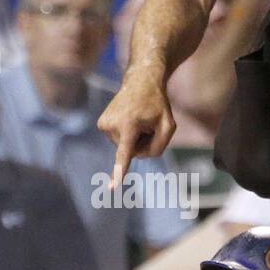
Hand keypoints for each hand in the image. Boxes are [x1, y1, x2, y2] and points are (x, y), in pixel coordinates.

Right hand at [98, 72, 175, 189]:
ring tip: (137, 118)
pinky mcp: (101, 125)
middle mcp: (112, 125)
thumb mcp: (169, 126)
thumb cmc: (157, 104)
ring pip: (124, 147)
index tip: (112, 188)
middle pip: (132, 152)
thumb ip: (159, 147)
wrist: (140, 82)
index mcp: (129, 125)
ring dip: (134, 137)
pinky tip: (130, 119)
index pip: (124, 154)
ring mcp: (104, 125)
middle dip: (142, 142)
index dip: (118, 173)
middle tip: (146, 122)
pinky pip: (118, 141)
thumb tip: (138, 157)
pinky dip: (127, 134)